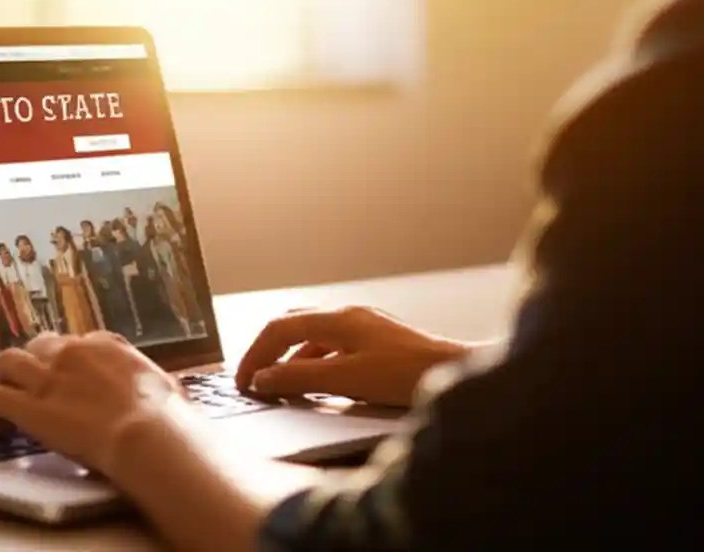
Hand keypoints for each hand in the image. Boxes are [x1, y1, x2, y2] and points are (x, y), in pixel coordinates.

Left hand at [0, 332, 190, 477]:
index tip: (74, 380)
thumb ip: (152, 385)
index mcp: (107, 346)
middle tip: (39, 388)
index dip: (71, 361)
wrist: (148, 434)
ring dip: (7, 378)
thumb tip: (164, 395)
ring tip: (9, 399)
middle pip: (39, 345)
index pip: (78, 342)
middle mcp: (72, 353)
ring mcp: (47, 378)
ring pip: (7, 361)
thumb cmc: (167, 417)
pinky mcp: (27, 407)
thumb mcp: (166, 387)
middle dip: (36, 364)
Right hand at [234, 306, 467, 406]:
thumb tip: (264, 378)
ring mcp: (367, 329)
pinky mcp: (381, 345)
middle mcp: (350, 316)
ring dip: (293, 360)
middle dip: (269, 351)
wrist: (460, 375)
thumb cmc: (410, 375)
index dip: (254, 355)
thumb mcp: (346, 379)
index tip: (243, 381)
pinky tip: (320, 387)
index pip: (278, 328)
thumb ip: (300, 377)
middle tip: (254, 379)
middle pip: (293, 326)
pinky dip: (316, 365)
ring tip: (282, 387)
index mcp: (338, 318)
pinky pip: (335, 350)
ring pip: (315, 339)